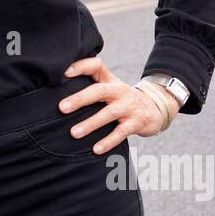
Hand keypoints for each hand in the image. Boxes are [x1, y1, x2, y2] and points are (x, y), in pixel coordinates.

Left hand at [58, 56, 176, 153]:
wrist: (154, 110)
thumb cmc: (122, 99)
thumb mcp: (110, 87)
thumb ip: (90, 83)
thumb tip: (60, 88)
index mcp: (110, 80)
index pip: (96, 66)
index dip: (81, 66)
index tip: (64, 73)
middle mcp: (120, 90)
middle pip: (99, 90)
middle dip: (80, 98)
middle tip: (62, 107)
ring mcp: (129, 106)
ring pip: (109, 113)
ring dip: (91, 123)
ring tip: (74, 133)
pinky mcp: (136, 123)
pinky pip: (121, 133)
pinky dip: (108, 141)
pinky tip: (96, 149)